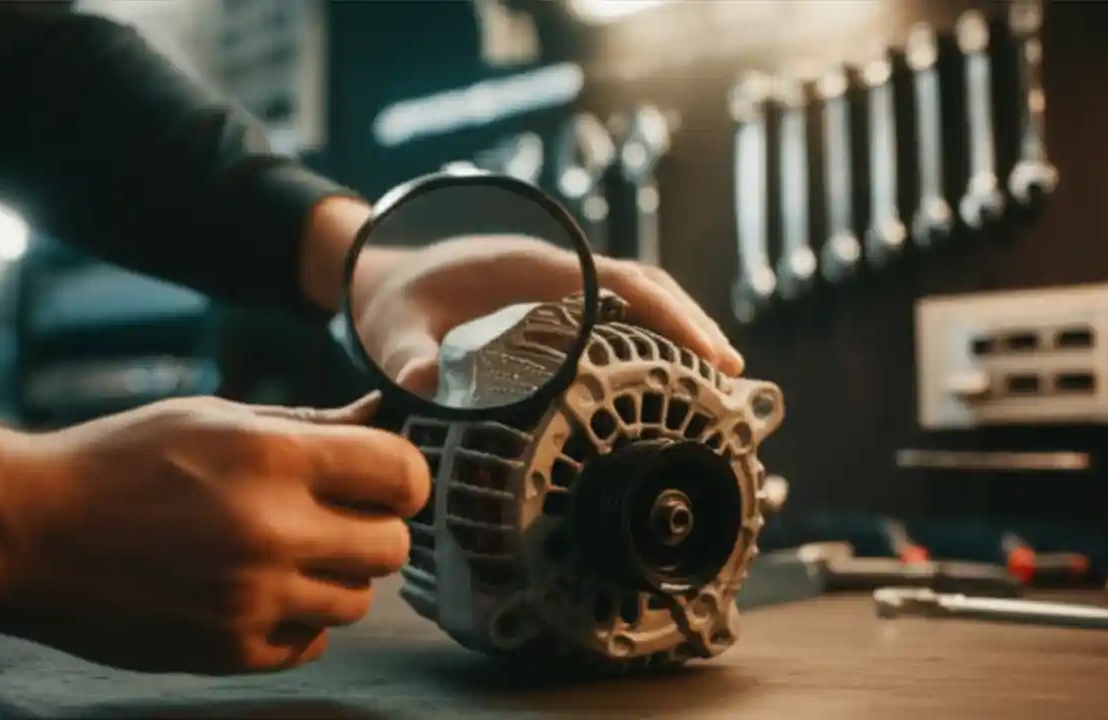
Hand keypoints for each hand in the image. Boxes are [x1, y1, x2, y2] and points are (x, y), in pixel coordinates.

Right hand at [0, 393, 427, 674]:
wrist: (28, 533)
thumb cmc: (120, 460)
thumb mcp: (213, 416)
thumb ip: (307, 421)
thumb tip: (381, 412)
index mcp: (274, 459)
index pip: (402, 474)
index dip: (401, 474)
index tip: (381, 477)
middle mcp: (272, 533)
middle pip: (392, 545)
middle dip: (373, 526)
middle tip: (332, 516)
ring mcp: (252, 599)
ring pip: (358, 600)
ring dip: (336, 575)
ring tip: (286, 551)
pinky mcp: (229, 651)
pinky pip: (312, 641)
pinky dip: (298, 618)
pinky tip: (258, 589)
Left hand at [350, 235, 744, 395]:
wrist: (375, 273)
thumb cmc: (389, 299)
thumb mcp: (392, 330)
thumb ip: (407, 359)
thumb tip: (426, 387)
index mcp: (529, 269)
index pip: (618, 281)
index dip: (669, 313)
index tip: (708, 350)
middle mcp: (554, 269)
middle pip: (643, 286)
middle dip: (691, 324)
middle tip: (732, 376)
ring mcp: (556, 283)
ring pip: (635, 296)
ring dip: (677, 327)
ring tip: (716, 377)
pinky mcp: (552, 300)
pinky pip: (614, 309)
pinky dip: (649, 332)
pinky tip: (664, 370)